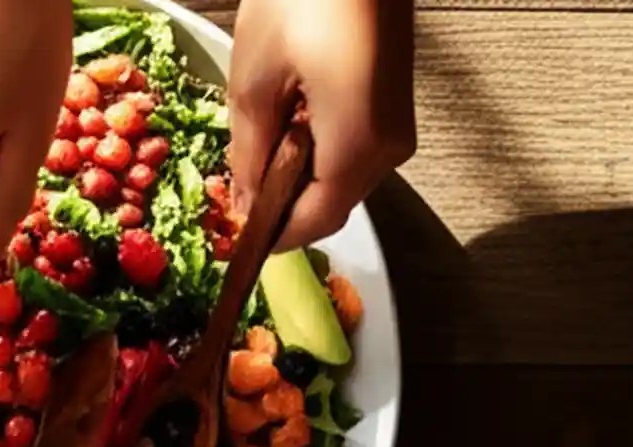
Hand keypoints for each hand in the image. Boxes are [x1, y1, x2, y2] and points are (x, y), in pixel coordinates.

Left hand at [228, 0, 415, 249]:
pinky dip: (317, 154)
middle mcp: (390, 148)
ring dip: (297, 179)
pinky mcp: (394, 103)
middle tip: (235, 188)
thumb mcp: (254, 83)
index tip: (234, 238)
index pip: (314, 223)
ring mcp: (398, 125)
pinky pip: (353, 151)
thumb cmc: (302, 2)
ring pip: (342, 180)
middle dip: (282, 208)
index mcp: (358, 149)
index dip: (272, 237)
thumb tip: (245, 200)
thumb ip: (249, 153)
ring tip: (254, 150)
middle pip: (331, 206)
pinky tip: (285, 126)